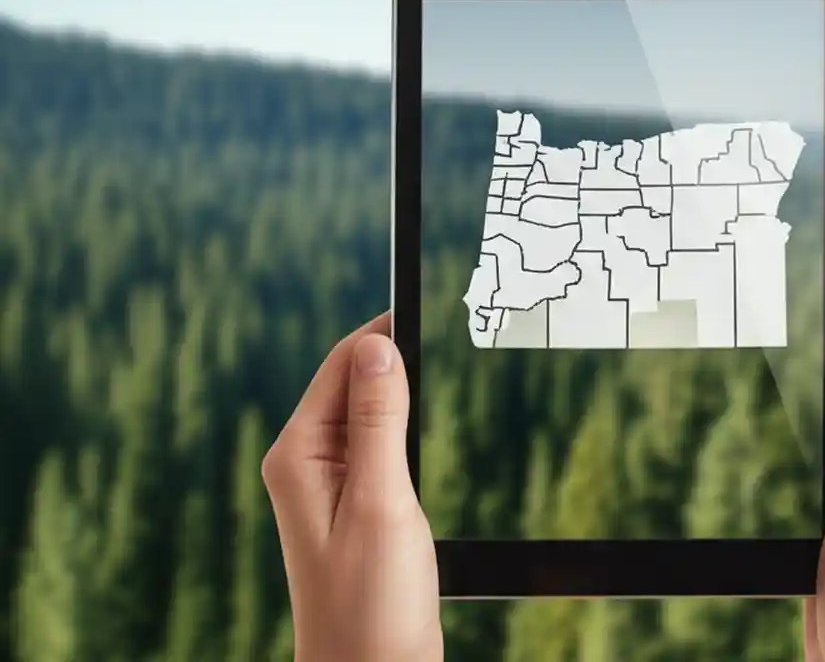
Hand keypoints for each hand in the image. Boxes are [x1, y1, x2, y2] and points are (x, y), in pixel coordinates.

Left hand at [262, 313, 442, 661]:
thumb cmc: (372, 602)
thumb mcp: (382, 501)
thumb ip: (380, 421)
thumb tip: (378, 347)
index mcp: (298, 456)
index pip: (340, 366)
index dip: (382, 332)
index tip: (426, 301)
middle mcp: (305, 464)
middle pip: (351, 384)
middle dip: (393, 358)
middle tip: (446, 326)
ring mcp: (329, 487)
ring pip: (368, 414)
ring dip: (401, 392)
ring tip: (441, 361)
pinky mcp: (355, 507)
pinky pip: (377, 446)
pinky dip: (403, 427)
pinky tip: (427, 424)